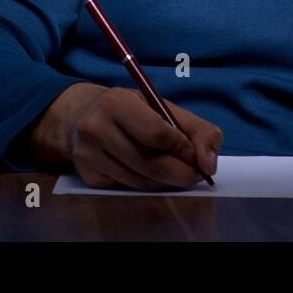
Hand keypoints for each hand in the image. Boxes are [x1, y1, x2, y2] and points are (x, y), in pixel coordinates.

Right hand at [34, 83, 223, 189]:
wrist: (83, 117)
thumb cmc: (133, 111)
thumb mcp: (164, 107)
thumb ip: (198, 130)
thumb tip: (210, 164)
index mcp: (117, 103)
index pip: (157, 134)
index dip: (183, 148)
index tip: (196, 155)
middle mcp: (96, 128)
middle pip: (149, 163)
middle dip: (181, 173)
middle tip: (197, 174)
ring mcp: (88, 155)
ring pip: (141, 181)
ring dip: (167, 182)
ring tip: (178, 172)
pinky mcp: (88, 177)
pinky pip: (129, 189)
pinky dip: (149, 186)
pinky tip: (155, 175)